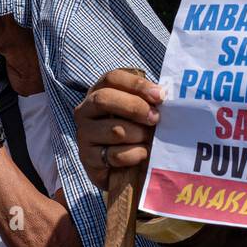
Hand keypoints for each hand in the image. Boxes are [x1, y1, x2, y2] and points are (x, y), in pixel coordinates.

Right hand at [74, 69, 163, 190]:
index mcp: (98, 92)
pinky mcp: (87, 157)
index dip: (136, 84)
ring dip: (138, 135)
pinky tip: (142, 154)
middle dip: (135, 107)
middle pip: (104, 99)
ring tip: (149, 140)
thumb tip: (163, 95)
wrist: (121, 167)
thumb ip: (148, 101)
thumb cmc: (134, 131)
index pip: (112, 78)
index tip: (159, 95)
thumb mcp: (140, 112)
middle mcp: (85, 110)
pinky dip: (134, 155)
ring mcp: (83, 134)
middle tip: (155, 118)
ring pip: (114, 130)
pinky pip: (115, 155)